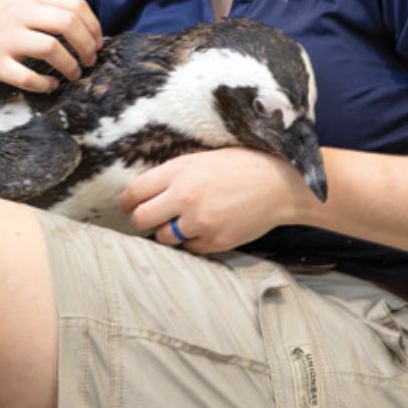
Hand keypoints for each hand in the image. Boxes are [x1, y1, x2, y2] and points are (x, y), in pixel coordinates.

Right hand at [0, 0, 101, 92]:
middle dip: (87, 45)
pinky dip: (46, 83)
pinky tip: (51, 85)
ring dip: (71, 66)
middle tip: (90, 60)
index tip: (97, 41)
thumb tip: (86, 24)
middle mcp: (18, 12)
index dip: (93, 25)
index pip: (75, 4)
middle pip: (68, 23)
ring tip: (74, 74)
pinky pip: (29, 76)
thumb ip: (47, 5)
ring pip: (52, 49)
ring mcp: (5, 38)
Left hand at [120, 148, 312, 252]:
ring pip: (164, 238)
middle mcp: (184, 198)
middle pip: (141, 219)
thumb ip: (174, 174)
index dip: (126, 202)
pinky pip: (190, 248)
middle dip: (142, 220)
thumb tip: (146, 190)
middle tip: (150, 219)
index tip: (127, 206)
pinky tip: (207, 228)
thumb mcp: (202, 158)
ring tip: (186, 222)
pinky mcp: (215, 241)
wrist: (281, 184)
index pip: (134, 192)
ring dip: (169, 232)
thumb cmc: (242, 165)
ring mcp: (199, 222)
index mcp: (178, 172)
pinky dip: (194, 242)